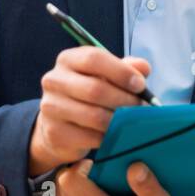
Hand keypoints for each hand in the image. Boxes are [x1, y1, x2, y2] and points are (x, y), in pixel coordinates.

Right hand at [29, 46, 150, 174]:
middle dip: (125, 100)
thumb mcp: (107, 76)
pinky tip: (116, 134)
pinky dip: (109, 137)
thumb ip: (126, 68)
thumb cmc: (89, 95)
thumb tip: (143, 68)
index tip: (140, 85)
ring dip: (119, 120)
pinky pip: (90, 137)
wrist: (59, 126)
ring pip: (94, 115)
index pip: (94, 59)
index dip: (121, 72)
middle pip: (95, 89)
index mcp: (68, 60)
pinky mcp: (55, 132)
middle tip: (142, 108)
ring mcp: (51, 107)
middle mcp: (54, 80)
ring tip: (133, 121)